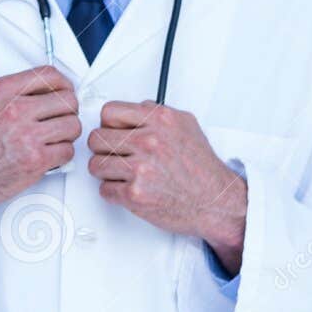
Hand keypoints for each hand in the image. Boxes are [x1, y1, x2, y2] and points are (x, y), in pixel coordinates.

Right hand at [0, 66, 79, 253]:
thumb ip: (11, 93)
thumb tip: (40, 91)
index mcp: (2, 91)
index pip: (49, 75)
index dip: (63, 85)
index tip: (63, 92)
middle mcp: (16, 110)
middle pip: (67, 100)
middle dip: (67, 112)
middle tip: (59, 120)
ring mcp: (27, 135)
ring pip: (73, 126)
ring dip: (66, 135)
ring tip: (51, 140)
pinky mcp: (35, 159)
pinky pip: (67, 151)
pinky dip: (60, 155)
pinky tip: (46, 156)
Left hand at [88, 101, 247, 272]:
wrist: (216, 201)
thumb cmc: (201, 168)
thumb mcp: (186, 125)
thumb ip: (155, 114)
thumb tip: (131, 110)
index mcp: (160, 120)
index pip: (108, 112)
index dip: (108, 124)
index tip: (114, 133)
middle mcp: (149, 142)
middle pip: (96, 139)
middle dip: (104, 149)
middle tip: (118, 156)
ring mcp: (141, 168)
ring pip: (95, 165)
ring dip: (107, 172)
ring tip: (125, 174)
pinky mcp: (134, 194)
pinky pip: (104, 189)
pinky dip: (114, 192)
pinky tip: (131, 189)